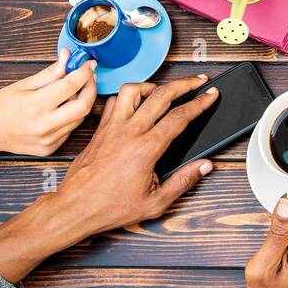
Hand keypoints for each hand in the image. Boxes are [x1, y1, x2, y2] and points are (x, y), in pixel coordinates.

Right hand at [0, 50, 97, 155]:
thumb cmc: (0, 105)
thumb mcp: (23, 84)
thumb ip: (50, 72)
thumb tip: (68, 56)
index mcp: (35, 105)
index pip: (70, 86)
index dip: (84, 73)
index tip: (89, 64)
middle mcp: (44, 125)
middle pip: (83, 106)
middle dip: (91, 88)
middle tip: (89, 77)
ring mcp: (48, 140)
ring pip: (79, 118)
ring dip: (81, 102)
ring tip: (70, 91)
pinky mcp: (49, 149)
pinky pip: (70, 129)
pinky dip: (71, 116)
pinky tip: (61, 109)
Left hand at [50, 75, 218, 237]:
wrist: (76, 207)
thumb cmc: (112, 207)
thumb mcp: (156, 202)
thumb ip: (183, 181)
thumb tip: (204, 166)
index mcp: (146, 149)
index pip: (179, 116)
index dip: (200, 103)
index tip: (211, 94)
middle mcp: (129, 132)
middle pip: (161, 95)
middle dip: (184, 84)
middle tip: (198, 80)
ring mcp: (111, 128)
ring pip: (133, 90)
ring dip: (153, 85)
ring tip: (164, 90)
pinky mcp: (100, 130)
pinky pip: (114, 101)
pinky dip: (128, 96)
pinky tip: (137, 103)